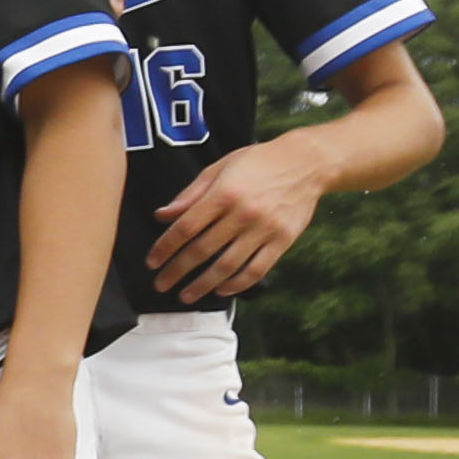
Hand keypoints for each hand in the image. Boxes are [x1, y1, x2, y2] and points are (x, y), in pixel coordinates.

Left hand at [149, 140, 327, 299]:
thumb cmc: (258, 162)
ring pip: (228, 265)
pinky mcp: (283, 240)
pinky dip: (237, 284)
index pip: (185, 228)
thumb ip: (190, 194)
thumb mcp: (220, 168)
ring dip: (203, 285)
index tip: (152, 263)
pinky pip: (257, 269)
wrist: (307, 161)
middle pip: (202, 250)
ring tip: (186, 296)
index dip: (165, 248)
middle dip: (177, 271)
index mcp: (223, 194)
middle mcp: (243, 213)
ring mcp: (265, 228)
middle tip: (160, 284)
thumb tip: (162, 216)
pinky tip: (221, 290)